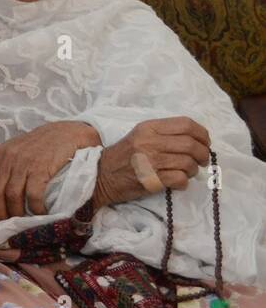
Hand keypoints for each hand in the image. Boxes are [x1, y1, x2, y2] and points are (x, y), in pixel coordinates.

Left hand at [0, 120, 100, 220]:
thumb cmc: (39, 145)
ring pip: (12, 195)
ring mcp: (24, 163)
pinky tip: (40, 214)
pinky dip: (35, 208)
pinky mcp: (41, 168)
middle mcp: (7, 158)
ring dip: (15, 213)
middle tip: (3, 225)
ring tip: (21, 223)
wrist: (65, 132)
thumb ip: (3, 167)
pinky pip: (33, 194)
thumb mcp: (15, 151)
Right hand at [93, 116, 210, 208]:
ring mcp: (150, 161)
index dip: (202, 134)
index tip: (205, 143)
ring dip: (193, 170)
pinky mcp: (151, 180)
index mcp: (148, 127)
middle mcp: (149, 142)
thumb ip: (164, 133)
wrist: (101, 175)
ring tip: (186, 172)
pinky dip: (183, 182)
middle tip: (201, 161)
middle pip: (191, 144)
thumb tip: (196, 139)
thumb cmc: (124, 155)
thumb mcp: (140, 135)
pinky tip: (177, 182)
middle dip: (203, 155)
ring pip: (188, 163)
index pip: (186, 124)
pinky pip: (180, 179)